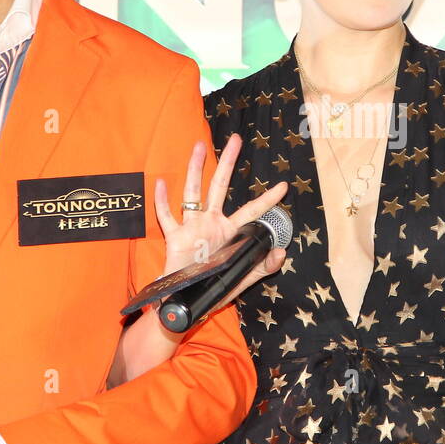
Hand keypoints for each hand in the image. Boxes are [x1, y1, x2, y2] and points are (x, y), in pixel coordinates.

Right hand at [154, 132, 288, 300]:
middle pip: (220, 186)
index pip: (252, 210)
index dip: (268, 199)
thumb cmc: (212, 289)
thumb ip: (263, 267)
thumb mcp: (243, 279)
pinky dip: (162, 201)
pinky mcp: (175, 238)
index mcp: (230, 232)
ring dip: (195, 170)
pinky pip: (167, 217)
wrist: (186, 304)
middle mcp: (211, 223)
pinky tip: (160, 183)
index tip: (284, 185)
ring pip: (192, 193)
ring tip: (198, 147)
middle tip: (236, 139)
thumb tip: (282, 253)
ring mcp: (193, 228)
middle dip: (228, 162)